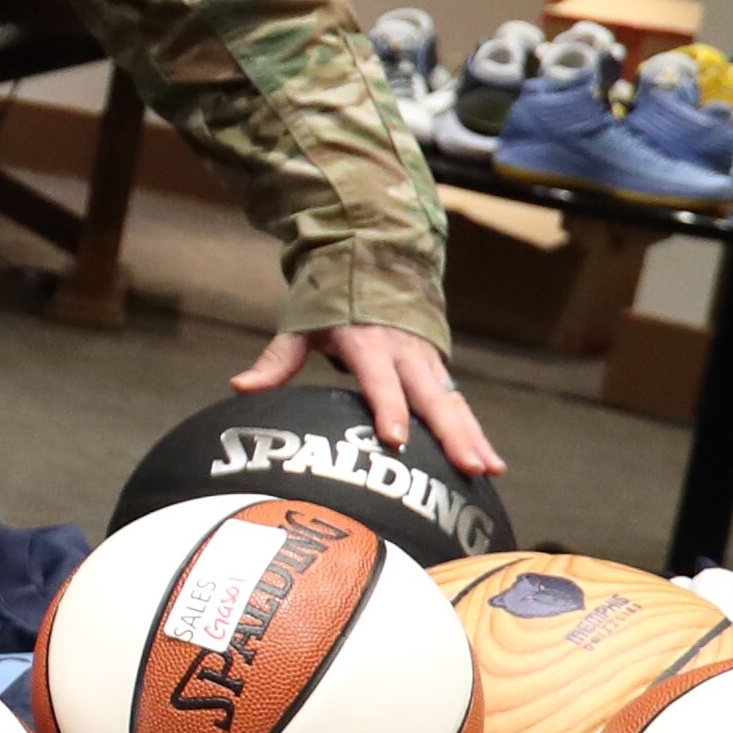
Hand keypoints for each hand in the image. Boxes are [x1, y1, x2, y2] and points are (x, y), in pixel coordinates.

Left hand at [230, 322, 508, 480]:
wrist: (374, 262)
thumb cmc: (332, 301)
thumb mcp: (302, 326)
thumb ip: (277, 360)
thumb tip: (240, 387)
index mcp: (368, 343)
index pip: (379, 381)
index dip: (389, 409)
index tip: (396, 440)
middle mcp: (404, 353)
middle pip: (430, 398)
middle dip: (450, 433)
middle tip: (467, 467)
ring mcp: (426, 361)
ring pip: (452, 403)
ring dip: (473, 437)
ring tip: (489, 471)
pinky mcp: (437, 370)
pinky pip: (458, 404)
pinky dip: (475, 432)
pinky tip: (491, 465)